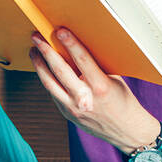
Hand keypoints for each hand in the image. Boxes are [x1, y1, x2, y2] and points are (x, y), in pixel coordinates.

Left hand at [28, 27, 157, 151]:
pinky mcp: (67, 114)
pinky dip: (47, 78)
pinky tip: (43, 68)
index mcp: (101, 87)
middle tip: (37, 37)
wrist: (127, 131)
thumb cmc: (123, 102)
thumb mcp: (114, 81)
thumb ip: (96, 68)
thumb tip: (76, 49)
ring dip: (39, 65)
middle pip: (60, 70)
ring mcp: (73, 108)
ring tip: (34, 51)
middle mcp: (84, 98)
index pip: (82, 59)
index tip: (59, 30)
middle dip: (46, 51)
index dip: (70, 43)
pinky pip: (53, 93)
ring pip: (49, 83)